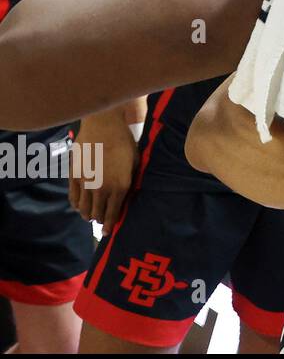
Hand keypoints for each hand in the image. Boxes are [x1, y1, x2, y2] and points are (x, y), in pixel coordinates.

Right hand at [70, 99, 143, 231]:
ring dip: (87, 214)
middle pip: (97, 214)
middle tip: (100, 222)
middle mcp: (102, 189)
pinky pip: (73, 198)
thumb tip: (127, 196)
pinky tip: (79, 207)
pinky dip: (76, 205)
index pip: (113, 214)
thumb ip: (130, 181)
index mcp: (120, 187)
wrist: (104, 126)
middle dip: (99, 220)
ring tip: (90, 216)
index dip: (110, 225)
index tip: (108, 232)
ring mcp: (86, 183)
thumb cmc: (124, 142)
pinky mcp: (74, 176)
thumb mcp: (135, 163)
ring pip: (84, 208)